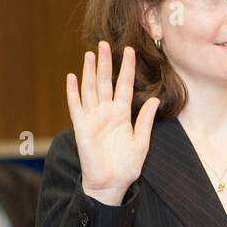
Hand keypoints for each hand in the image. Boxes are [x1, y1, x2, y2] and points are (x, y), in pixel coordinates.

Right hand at [67, 42, 159, 206]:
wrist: (110, 184)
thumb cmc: (126, 166)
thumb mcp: (141, 142)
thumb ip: (145, 121)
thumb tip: (154, 101)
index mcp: (122, 115)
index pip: (124, 86)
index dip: (126, 68)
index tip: (130, 50)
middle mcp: (106, 113)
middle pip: (105, 82)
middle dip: (105, 63)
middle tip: (104, 43)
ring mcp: (93, 118)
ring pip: (90, 89)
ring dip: (89, 72)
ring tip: (89, 54)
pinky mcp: (81, 128)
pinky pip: (76, 107)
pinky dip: (73, 92)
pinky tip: (72, 77)